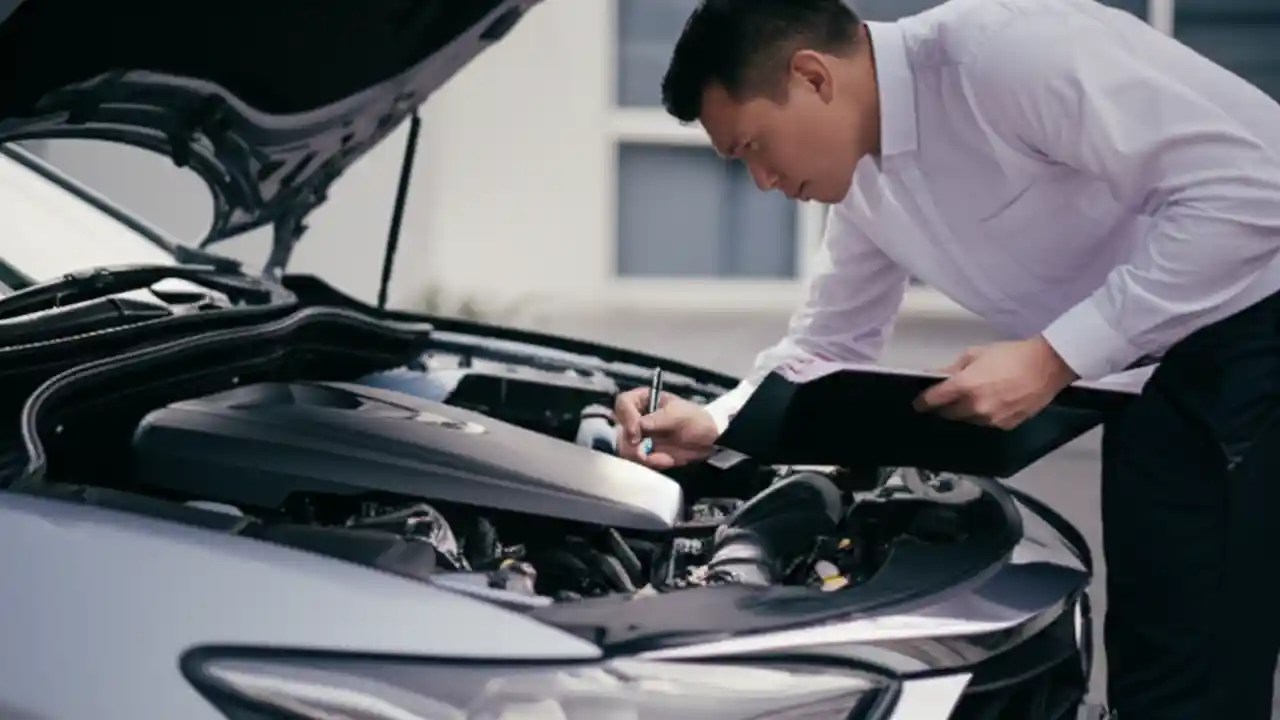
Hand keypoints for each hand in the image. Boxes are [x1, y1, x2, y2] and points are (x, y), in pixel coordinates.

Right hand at [614, 387, 718, 469]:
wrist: (709, 442)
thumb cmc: (695, 420)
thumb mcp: (678, 415)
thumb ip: (655, 420)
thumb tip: (636, 427)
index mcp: (643, 400)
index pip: (623, 403)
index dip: (626, 417)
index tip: (636, 432)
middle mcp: (636, 417)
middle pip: (619, 429)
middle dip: (631, 444)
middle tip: (644, 453)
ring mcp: (639, 437)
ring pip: (625, 448)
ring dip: (642, 456)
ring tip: (663, 458)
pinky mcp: (644, 453)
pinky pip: (638, 461)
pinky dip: (652, 463)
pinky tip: (667, 460)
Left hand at [913, 336, 1078, 429]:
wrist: (1046, 366)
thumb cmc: (1011, 355)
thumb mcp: (976, 353)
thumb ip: (954, 368)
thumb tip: (938, 376)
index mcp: (964, 386)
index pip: (934, 400)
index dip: (924, 402)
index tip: (919, 404)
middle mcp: (975, 406)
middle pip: (949, 413)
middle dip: (946, 406)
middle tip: (948, 398)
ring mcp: (991, 419)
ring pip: (968, 420)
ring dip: (966, 412)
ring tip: (975, 398)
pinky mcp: (1005, 425)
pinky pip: (987, 423)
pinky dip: (984, 416)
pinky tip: (992, 403)